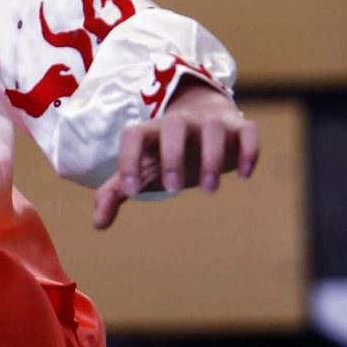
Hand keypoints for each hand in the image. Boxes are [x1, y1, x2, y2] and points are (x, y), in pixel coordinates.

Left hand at [92, 82, 259, 229]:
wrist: (206, 124)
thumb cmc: (166, 153)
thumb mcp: (142, 170)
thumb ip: (116, 192)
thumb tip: (98, 223)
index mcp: (152, 131)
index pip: (133, 135)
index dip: (128, 159)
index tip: (131, 190)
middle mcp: (181, 123)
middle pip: (174, 125)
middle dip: (172, 155)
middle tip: (173, 188)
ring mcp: (212, 123)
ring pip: (213, 129)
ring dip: (212, 157)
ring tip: (209, 189)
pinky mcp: (240, 128)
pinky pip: (248, 131)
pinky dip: (248, 151)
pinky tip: (243, 175)